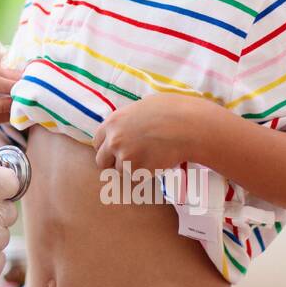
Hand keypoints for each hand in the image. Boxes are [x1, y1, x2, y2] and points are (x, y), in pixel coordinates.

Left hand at [92, 92, 210, 172]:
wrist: (188, 126)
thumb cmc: (170, 111)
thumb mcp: (140, 108)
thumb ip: (126, 121)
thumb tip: (123, 127)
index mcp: (112, 122)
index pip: (96, 142)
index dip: (107, 148)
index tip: (116, 151)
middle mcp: (114, 140)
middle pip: (101, 161)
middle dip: (113, 163)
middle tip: (130, 161)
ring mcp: (125, 156)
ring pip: (120, 171)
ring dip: (132, 169)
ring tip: (151, 157)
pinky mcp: (138, 170)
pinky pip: (137, 178)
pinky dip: (145, 174)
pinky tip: (157, 162)